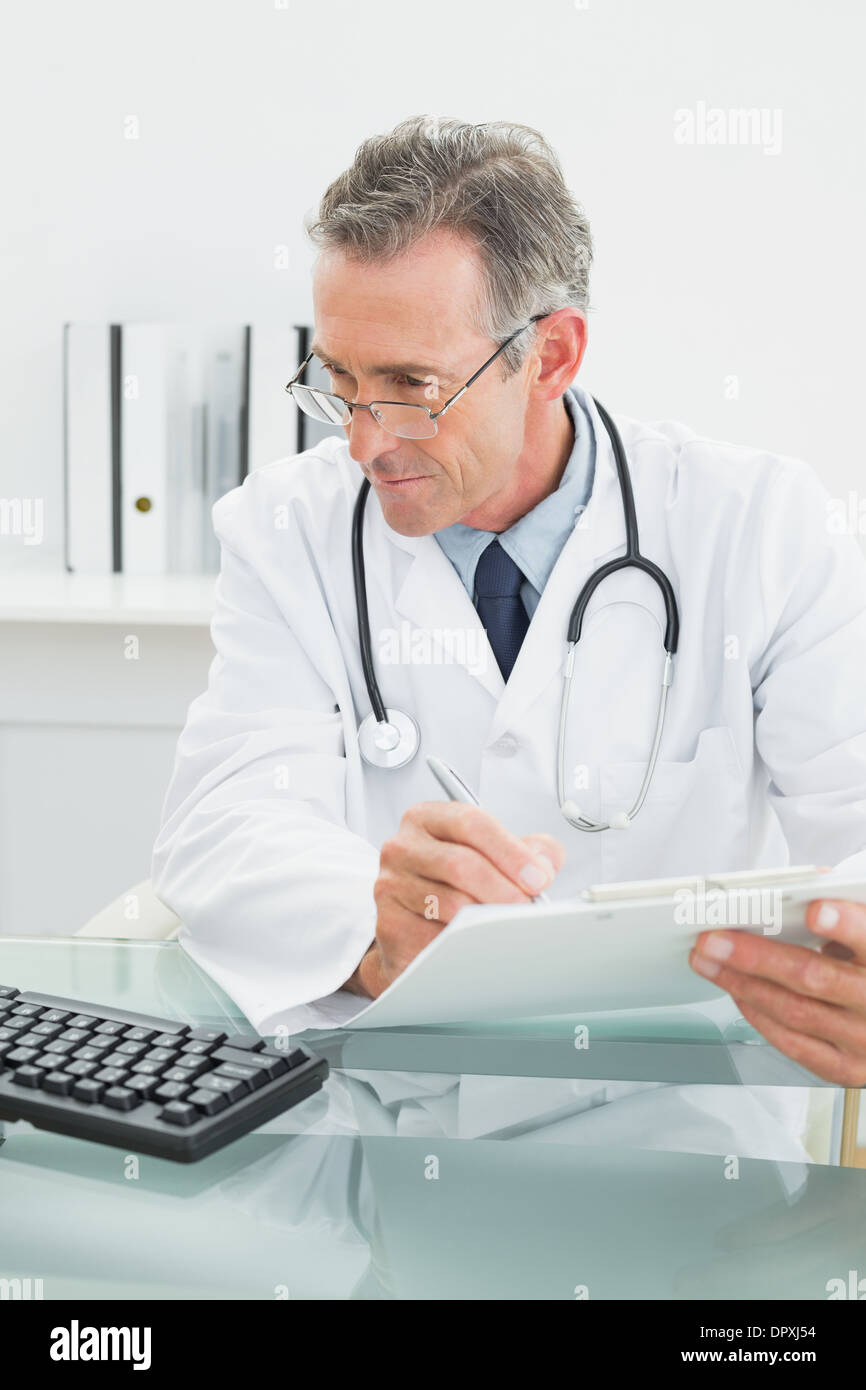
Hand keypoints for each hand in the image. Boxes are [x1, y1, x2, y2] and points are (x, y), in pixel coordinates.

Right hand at [351, 802, 565, 999]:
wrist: (416, 928)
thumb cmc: (457, 886)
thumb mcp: (494, 856)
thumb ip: (528, 850)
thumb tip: (546, 863)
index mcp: (428, 819)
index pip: (471, 822)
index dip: (510, 851)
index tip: (538, 877)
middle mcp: (402, 846)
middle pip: (460, 863)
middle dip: (505, 888)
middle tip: (529, 906)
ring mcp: (390, 885)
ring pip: (451, 903)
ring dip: (488, 917)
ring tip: (508, 924)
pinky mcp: (389, 924)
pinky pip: (436, 936)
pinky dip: (465, 942)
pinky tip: (479, 942)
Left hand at [689, 897, 865, 1084]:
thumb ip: (845, 915)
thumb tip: (801, 891)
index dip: (845, 924)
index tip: (813, 909)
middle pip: (815, 978)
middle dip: (756, 956)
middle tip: (714, 939)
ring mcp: (863, 1040)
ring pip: (795, 1012)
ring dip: (742, 983)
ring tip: (709, 961)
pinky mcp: (845, 1068)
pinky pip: (793, 1044)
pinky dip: (758, 1015)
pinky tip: (736, 991)